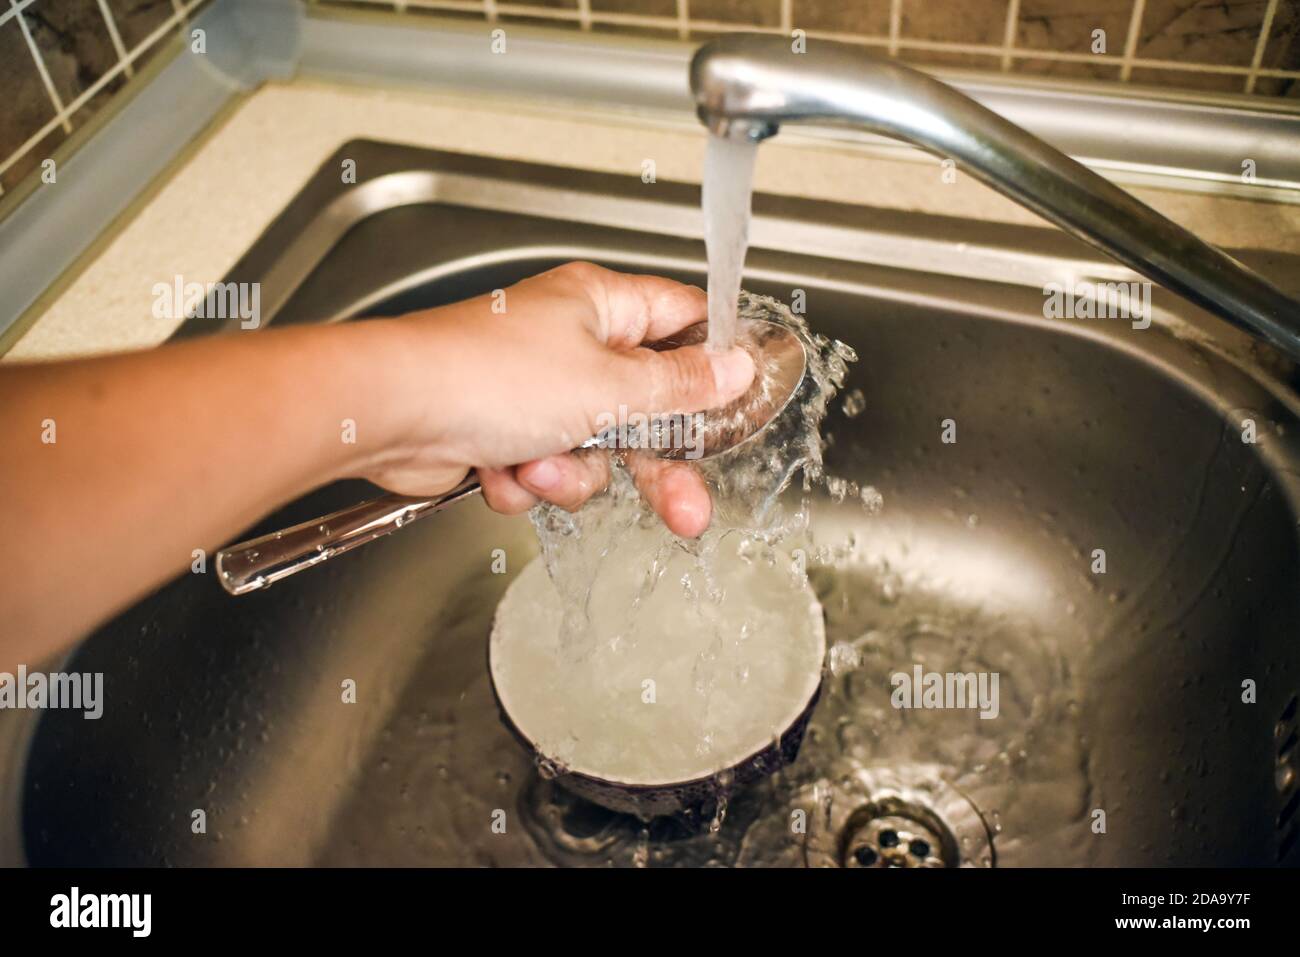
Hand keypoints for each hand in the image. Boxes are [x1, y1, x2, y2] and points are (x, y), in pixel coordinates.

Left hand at [354, 262, 755, 536]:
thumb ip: (679, 387)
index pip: (683, 320)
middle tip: (683, 508)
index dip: (713, 362)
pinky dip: (527, 481)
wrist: (391, 415)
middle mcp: (569, 343)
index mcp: (600, 306)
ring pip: (593, 451)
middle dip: (653, 464)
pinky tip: (500, 470)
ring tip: (537, 464)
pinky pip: (546, 470)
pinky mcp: (503, 431)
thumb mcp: (608, 386)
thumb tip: (734, 368)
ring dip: (570, 472)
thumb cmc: (485, 377)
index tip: (738, 402)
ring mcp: (534, 389)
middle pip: (643, 406)